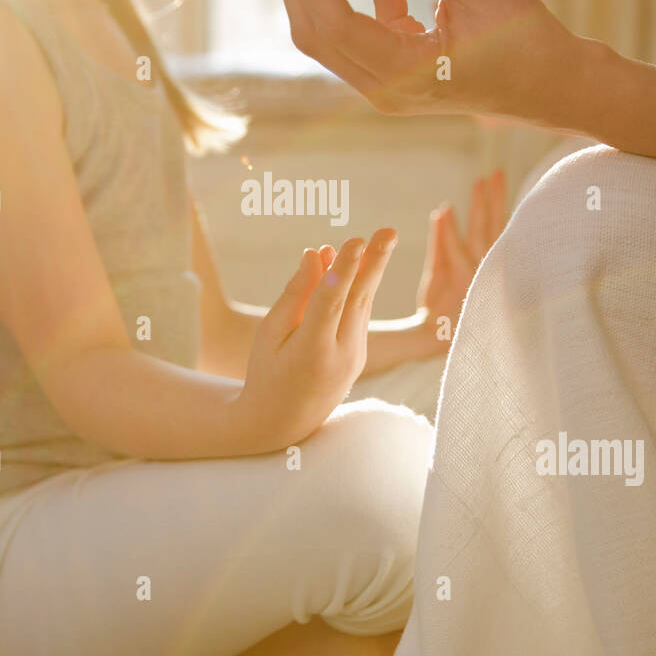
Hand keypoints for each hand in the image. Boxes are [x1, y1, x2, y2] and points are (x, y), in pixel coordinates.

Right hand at [233, 229, 397, 448]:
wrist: (282, 423)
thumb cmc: (266, 372)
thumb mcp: (270, 334)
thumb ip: (294, 295)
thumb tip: (316, 255)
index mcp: (311, 352)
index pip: (330, 303)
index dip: (342, 270)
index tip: (353, 241)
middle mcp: (340, 356)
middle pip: (358, 301)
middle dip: (375, 263)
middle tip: (389, 232)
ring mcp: (356, 357)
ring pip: (363, 305)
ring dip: (370, 269)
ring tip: (381, 237)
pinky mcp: (361, 354)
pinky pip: (360, 315)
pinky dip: (359, 287)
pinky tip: (357, 261)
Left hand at [415, 170, 506, 352]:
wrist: (431, 339)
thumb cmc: (439, 306)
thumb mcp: (441, 268)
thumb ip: (443, 240)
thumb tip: (442, 210)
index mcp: (484, 263)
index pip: (494, 226)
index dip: (495, 201)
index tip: (494, 175)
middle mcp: (484, 268)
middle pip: (492, 228)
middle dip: (494, 200)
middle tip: (496, 173)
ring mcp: (475, 276)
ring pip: (479, 237)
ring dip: (479, 209)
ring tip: (480, 183)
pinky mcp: (459, 285)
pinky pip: (453, 255)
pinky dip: (448, 234)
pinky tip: (444, 211)